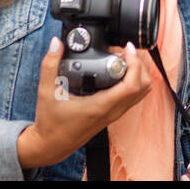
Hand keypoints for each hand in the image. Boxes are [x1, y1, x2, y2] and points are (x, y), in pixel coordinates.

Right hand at [16, 38, 153, 170]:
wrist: (50, 146)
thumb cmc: (49, 123)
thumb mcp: (46, 92)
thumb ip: (49, 65)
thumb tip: (56, 43)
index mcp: (100, 106)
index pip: (132, 85)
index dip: (135, 63)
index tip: (126, 49)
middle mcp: (112, 111)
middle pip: (143, 86)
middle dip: (139, 64)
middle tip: (125, 52)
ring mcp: (115, 114)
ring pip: (142, 92)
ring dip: (139, 73)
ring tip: (124, 59)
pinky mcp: (114, 114)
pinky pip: (134, 96)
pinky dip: (134, 81)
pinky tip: (119, 71)